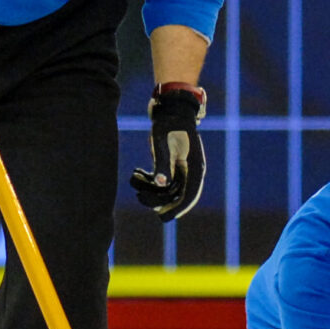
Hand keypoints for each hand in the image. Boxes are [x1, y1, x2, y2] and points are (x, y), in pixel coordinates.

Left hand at [130, 84, 206, 221]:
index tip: (163, 219)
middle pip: (177, 196)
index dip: (177, 209)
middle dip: (157, 200)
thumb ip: (163, 163)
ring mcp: (182, 170)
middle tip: (139, 197)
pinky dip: (148, 182)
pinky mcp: (172, 167)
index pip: (189, 195)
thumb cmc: (169, 123)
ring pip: (167, 191)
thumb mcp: (163, 142)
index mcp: (195, 167)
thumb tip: (162, 185)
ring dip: (150, 189)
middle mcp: (191, 172)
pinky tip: (137, 173)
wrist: (171, 109)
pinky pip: (161, 182)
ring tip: (134, 178)